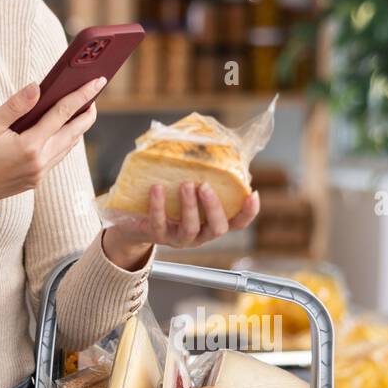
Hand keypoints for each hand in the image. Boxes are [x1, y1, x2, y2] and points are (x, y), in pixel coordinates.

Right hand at [0, 77, 106, 231]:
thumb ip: (15, 106)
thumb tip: (37, 87)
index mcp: (29, 146)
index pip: (63, 114)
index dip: (82, 95)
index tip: (97, 82)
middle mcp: (39, 162)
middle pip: (74, 133)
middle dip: (88, 112)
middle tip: (95, 93)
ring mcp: (38, 174)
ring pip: (68, 147)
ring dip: (78, 128)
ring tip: (82, 109)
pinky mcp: (34, 181)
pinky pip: (57, 158)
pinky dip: (65, 142)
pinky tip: (62, 132)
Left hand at [108, 182, 259, 249]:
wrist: (134, 221)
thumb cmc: (167, 200)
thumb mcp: (186, 190)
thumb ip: (202, 176)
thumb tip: (214, 149)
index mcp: (211, 222)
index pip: (238, 222)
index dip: (248, 212)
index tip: (252, 194)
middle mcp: (200, 234)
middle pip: (218, 229)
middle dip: (214, 207)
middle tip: (205, 186)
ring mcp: (179, 238)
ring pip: (190, 228)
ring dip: (189, 206)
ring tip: (185, 184)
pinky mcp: (157, 236)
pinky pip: (159, 223)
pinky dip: (158, 205)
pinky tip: (157, 188)